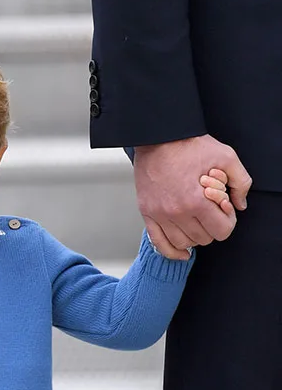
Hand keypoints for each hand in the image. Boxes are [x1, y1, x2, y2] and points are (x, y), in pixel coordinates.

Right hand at [133, 135, 251, 259]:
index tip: (225, 209)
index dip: (228, 221)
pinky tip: (183, 251)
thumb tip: (241, 204)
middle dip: (212, 227)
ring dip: (195, 236)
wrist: (158, 138)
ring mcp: (160, 215)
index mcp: (196, 201)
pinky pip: (160, 244)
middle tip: (211, 211)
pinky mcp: (148, 214)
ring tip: (197, 220)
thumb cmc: (190, 146)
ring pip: (184, 243)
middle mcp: (176, 213)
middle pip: (203, 239)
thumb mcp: (226, 156)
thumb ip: (241, 182)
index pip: (221, 231)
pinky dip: (173, 251)